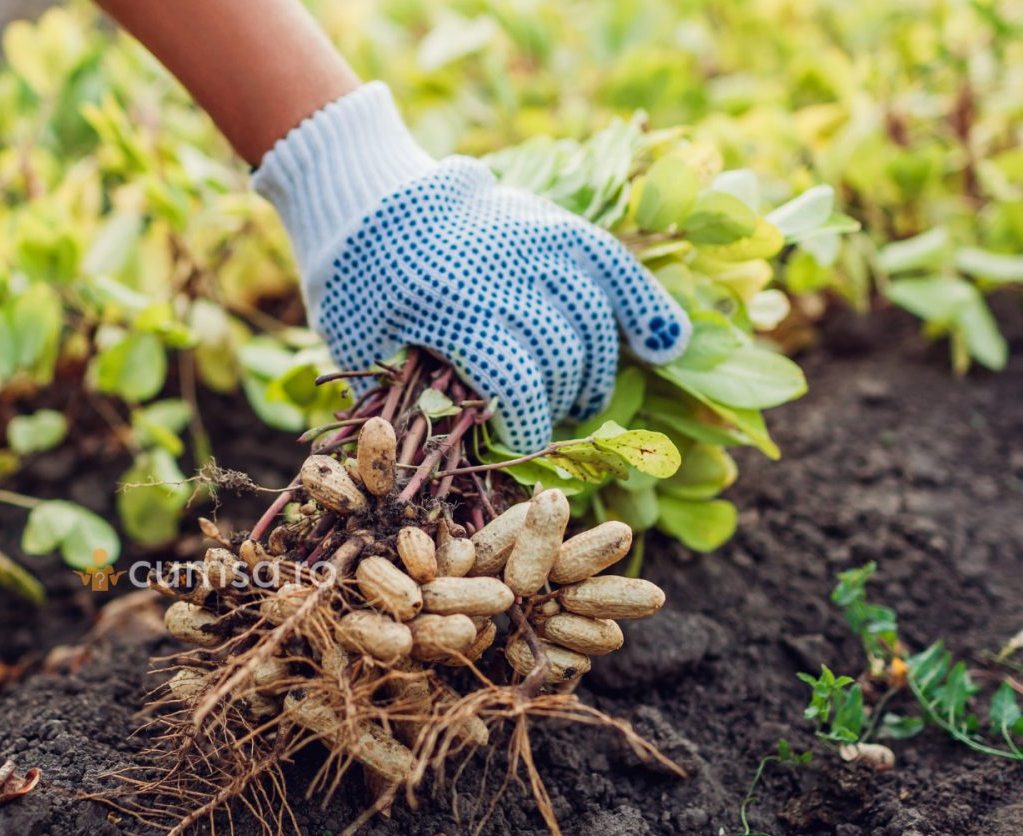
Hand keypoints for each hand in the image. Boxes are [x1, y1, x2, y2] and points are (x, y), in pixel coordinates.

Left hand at [255, 84, 688, 451]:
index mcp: (451, 307)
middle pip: (562, 355)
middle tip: (546, 421)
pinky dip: (646, 306)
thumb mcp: (361, 344)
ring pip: (594, 319)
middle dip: (560, 403)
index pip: (518, 384)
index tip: (523, 450)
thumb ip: (400, 396)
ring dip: (596, 370)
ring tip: (582, 398)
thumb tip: (442, 451)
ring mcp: (536, 242)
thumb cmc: (357, 285)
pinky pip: (614, 267)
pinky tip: (665, 345)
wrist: (367, 197)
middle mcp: (504, 272)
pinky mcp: (556, 224)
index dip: (528, 429)